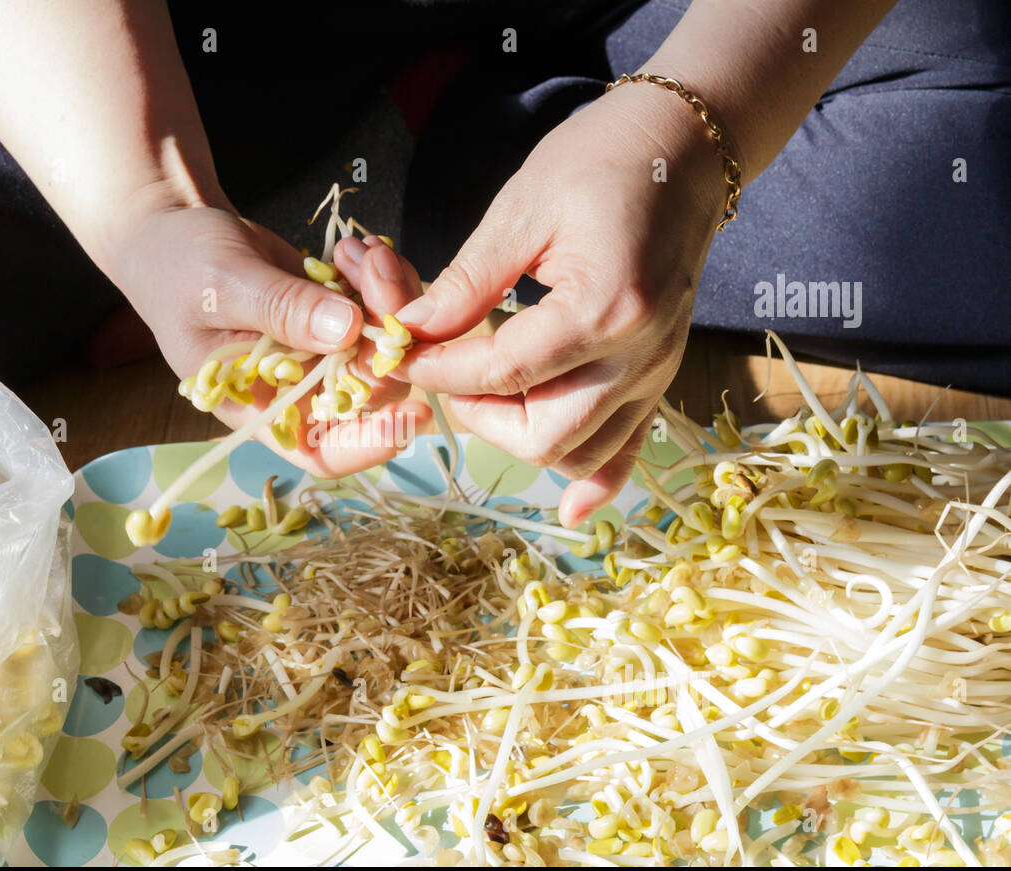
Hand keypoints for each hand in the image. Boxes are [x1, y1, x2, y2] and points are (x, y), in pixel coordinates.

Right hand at [106, 203, 429, 475]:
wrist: (174, 229)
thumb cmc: (178, 266)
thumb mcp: (222, 285)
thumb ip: (281, 310)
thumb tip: (348, 330)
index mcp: (262, 406)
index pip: (324, 451)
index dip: (371, 443)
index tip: (411, 413)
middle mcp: (301, 387)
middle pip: (372, 392)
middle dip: (389, 337)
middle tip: (380, 275)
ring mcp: (324, 350)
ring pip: (387, 347)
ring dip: (390, 298)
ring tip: (363, 253)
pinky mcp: (337, 314)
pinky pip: (380, 309)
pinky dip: (382, 278)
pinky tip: (360, 248)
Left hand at [396, 85, 723, 525]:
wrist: (687, 145)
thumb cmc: (602, 160)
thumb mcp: (521, 209)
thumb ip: (464, 282)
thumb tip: (408, 331)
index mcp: (604, 308)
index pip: (501, 372)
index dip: (439, 368)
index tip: (400, 349)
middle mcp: (639, 355)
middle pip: (541, 436)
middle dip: (478, 413)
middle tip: (447, 369)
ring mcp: (657, 372)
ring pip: (579, 453)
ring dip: (522, 437)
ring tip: (488, 392)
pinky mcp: (660, 375)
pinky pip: (630, 449)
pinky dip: (598, 480)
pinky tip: (572, 509)